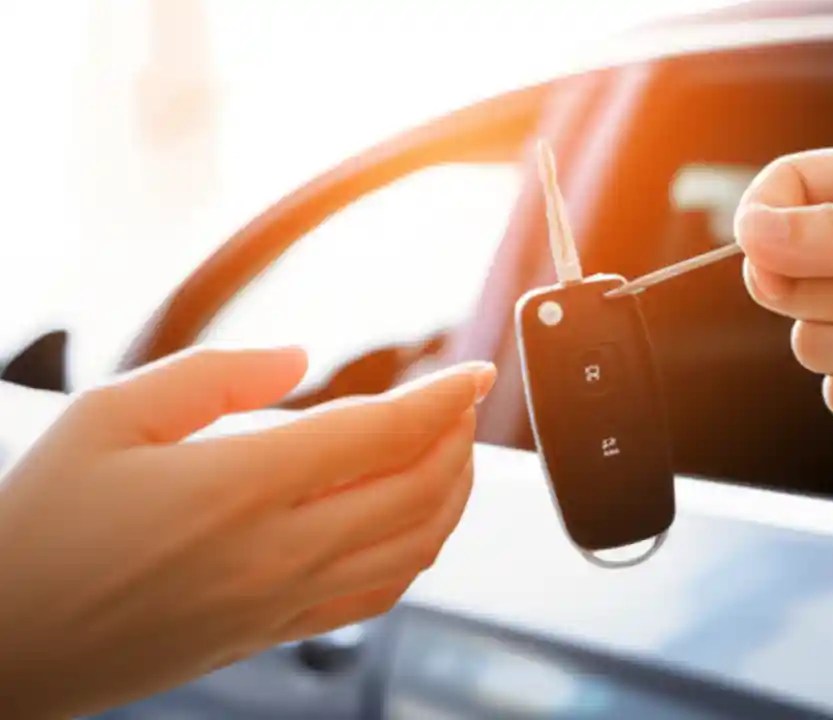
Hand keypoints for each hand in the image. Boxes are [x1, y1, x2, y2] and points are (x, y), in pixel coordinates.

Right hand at [0, 347, 494, 718]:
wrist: (2, 645)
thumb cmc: (40, 528)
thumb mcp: (105, 417)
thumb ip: (214, 375)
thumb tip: (299, 358)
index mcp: (240, 485)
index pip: (384, 434)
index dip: (444, 398)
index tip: (474, 373)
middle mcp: (277, 550)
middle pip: (418, 491)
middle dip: (457, 441)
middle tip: (460, 406)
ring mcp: (281, 600)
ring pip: (414, 549)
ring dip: (452, 497)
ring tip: (453, 456)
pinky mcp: (273, 633)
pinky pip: (377, 596)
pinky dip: (418, 554)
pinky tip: (416, 526)